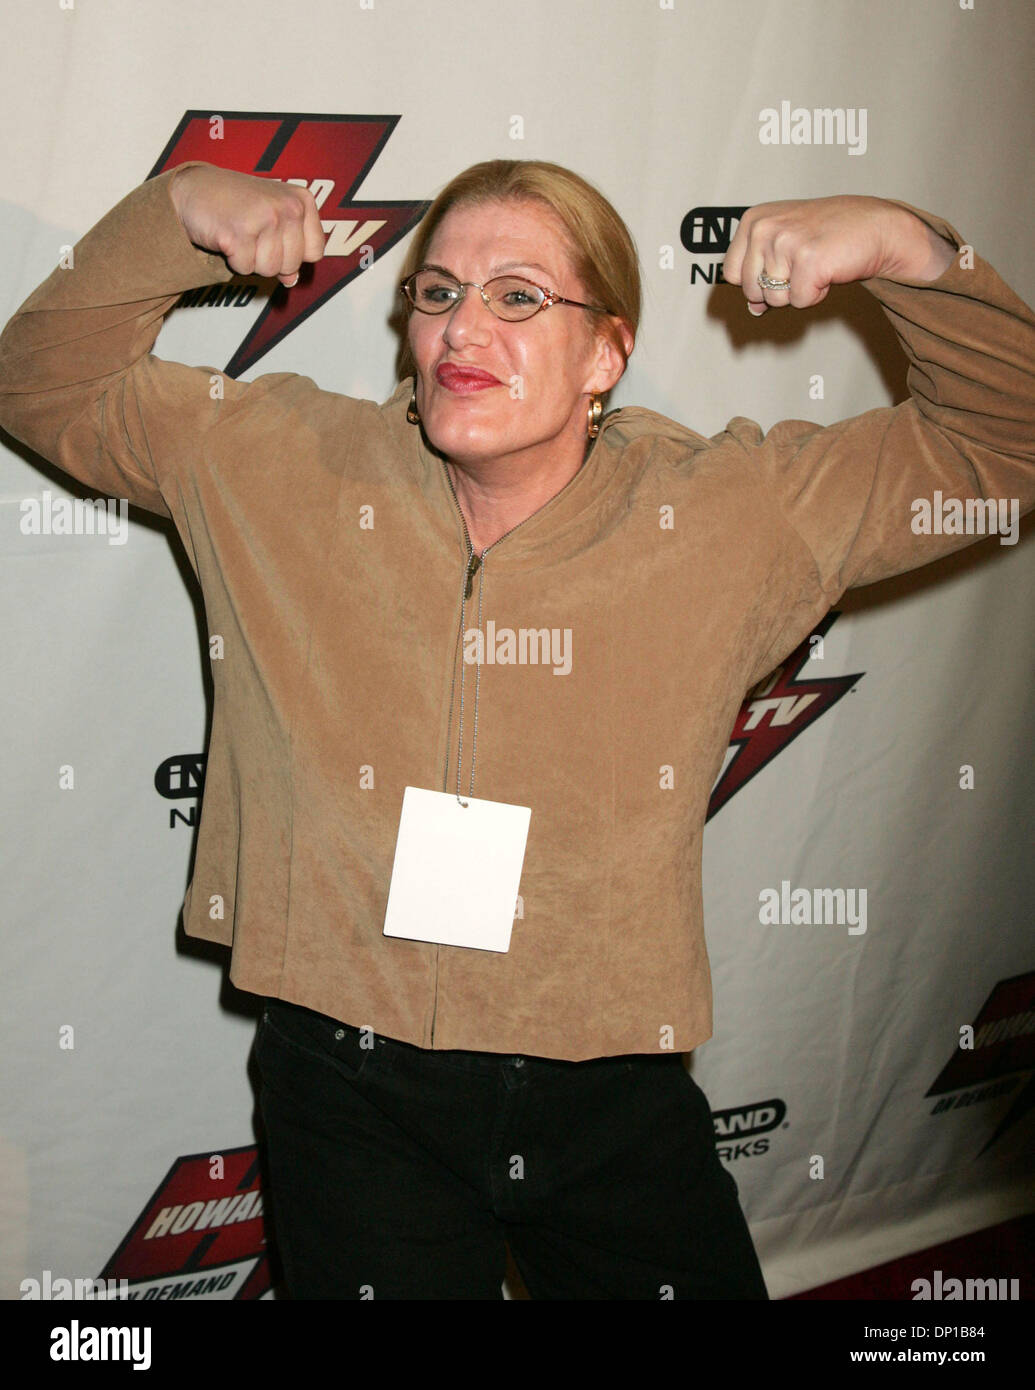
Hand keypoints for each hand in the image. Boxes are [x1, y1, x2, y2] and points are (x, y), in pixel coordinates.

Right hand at [169, 164, 324, 285]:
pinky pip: (245, 268)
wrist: (193, 188)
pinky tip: (227, 237)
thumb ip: (289, 248)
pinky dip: (233, 260)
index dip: (294, 255)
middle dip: (270, 260)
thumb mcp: (271, 220)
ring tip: (240, 235)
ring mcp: (265, 218)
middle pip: (292, 265)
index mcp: (301, 201)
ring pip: (269, 270)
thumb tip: (292, 280)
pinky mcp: (239, 232)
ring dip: (251, 260)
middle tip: (251, 235)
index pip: (315, 252)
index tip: (275, 239)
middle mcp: (288, 206)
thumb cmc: (235, 203)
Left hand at [722, 195, 955, 314]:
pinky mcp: (808, 260)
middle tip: (804, 264)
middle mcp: (764, 227)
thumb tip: (753, 309)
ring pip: (774, 300)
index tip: (782, 264)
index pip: (730, 275)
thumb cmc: (829, 235)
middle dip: (779, 288)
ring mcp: (785, 242)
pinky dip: (816, 295)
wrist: (875, 226)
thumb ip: (760, 274)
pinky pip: (799, 302)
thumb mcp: (785, 247)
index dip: (756, 281)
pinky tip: (829, 270)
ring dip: (798, 291)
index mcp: (753, 220)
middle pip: (751, 290)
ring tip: (817, 265)